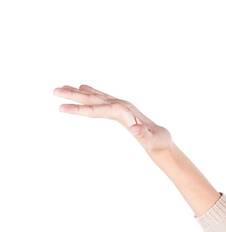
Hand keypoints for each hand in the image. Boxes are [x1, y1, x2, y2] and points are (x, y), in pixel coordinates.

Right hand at [54, 83, 172, 152]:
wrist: (165, 140)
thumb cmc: (160, 143)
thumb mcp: (154, 141)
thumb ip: (145, 135)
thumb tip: (135, 128)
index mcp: (124, 111)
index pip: (98, 108)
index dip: (80, 108)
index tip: (64, 109)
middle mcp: (120, 104)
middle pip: (93, 98)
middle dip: (73, 95)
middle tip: (54, 91)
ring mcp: (120, 105)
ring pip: (95, 96)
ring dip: (78, 92)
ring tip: (61, 88)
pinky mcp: (120, 108)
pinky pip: (101, 98)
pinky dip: (89, 93)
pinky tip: (81, 88)